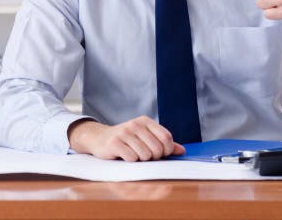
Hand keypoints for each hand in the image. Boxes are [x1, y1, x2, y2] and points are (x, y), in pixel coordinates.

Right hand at [67, 117, 184, 161]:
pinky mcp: (114, 143)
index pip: (166, 138)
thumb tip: (182, 151)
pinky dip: (130, 161)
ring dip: (141, 160)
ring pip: (145, 155)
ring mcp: (124, 133)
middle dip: (153, 157)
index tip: (161, 154)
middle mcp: (135, 124)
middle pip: (157, 149)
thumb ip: (163, 143)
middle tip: (144, 155)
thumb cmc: (126, 140)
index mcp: (145, 121)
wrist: (100, 139)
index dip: (167, 150)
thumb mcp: (145, 138)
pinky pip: (132, 158)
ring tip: (133, 154)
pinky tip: (124, 155)